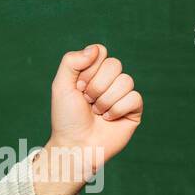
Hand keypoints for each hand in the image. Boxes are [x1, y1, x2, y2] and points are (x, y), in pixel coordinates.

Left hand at [47, 43, 142, 178]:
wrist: (75, 145)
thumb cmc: (66, 118)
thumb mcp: (61, 86)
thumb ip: (71, 61)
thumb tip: (96, 49)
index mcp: (92, 73)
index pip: (101, 52)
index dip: (88, 70)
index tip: (77, 87)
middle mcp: (109, 81)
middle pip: (115, 64)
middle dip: (96, 86)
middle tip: (86, 101)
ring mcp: (123, 95)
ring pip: (126, 81)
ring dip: (105, 100)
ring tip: (96, 113)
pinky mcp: (134, 110)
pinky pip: (134, 97)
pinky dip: (117, 110)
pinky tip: (108, 120)